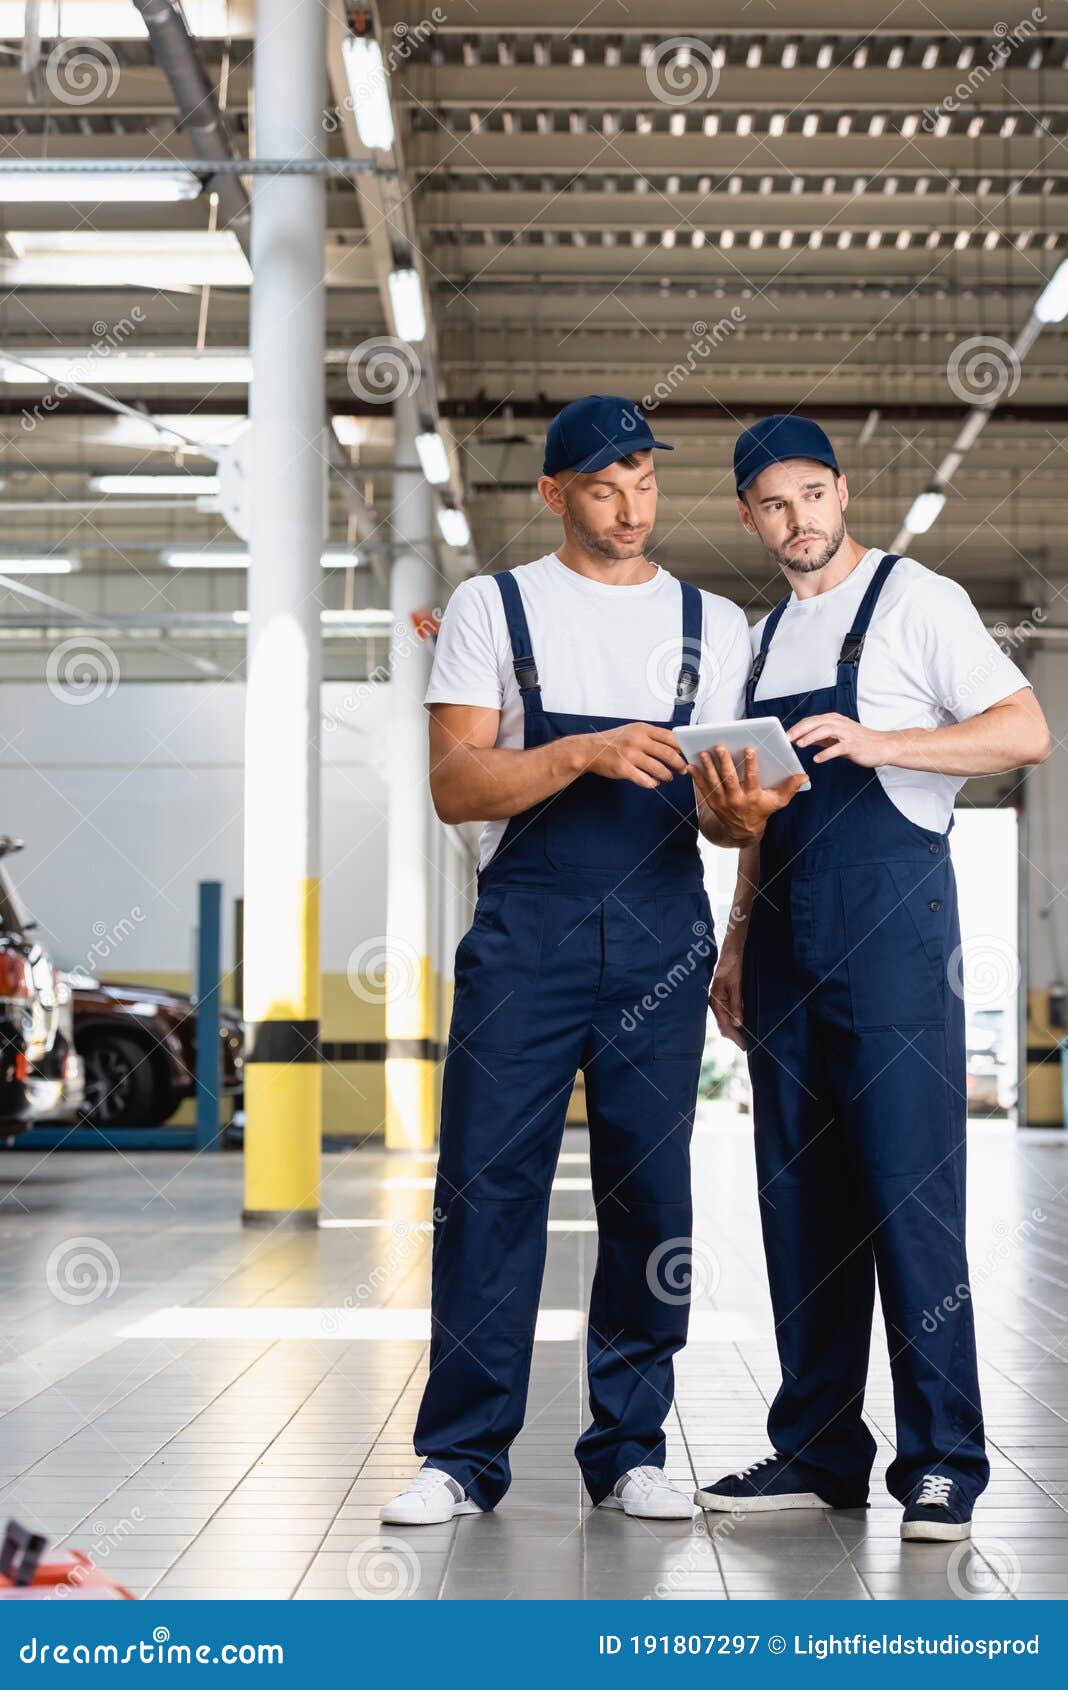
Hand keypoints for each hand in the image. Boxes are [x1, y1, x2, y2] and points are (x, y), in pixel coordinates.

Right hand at [579, 723, 688, 788]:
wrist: (590, 750)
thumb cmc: (613, 741)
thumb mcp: (633, 731)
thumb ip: (651, 736)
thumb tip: (674, 745)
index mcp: (642, 729)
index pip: (670, 737)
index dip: (681, 748)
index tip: (686, 755)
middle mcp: (637, 740)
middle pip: (668, 754)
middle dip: (679, 764)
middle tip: (683, 770)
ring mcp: (630, 755)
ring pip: (659, 769)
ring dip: (667, 776)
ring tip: (668, 778)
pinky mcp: (624, 769)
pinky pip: (645, 780)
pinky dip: (653, 783)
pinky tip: (654, 782)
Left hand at [689, 746, 806, 843]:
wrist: (743, 830)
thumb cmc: (762, 810)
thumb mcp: (778, 801)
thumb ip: (790, 788)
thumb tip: (804, 776)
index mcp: (753, 796)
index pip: (752, 778)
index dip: (751, 764)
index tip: (750, 749)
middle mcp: (736, 799)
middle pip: (729, 779)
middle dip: (724, 762)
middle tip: (720, 746)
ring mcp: (723, 802)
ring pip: (714, 782)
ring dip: (708, 767)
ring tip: (704, 753)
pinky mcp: (712, 802)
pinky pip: (703, 789)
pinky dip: (696, 778)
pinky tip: (691, 766)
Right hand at [710, 946, 746, 1049]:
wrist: (732, 949)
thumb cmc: (732, 964)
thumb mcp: (736, 985)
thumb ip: (736, 1005)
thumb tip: (738, 1024)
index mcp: (715, 1001)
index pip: (724, 1026)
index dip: (735, 1037)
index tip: (744, 1046)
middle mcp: (716, 1002)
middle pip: (724, 1025)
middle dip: (734, 1036)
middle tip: (746, 1046)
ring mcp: (719, 999)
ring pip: (726, 1020)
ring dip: (735, 1029)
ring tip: (745, 1038)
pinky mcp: (724, 995)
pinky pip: (729, 1012)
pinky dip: (736, 1020)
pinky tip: (742, 1023)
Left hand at [788, 713, 899, 767]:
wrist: (882, 746)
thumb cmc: (859, 741)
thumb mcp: (837, 736)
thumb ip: (821, 736)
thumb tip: (801, 739)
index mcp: (834, 720)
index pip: (811, 720)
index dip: (797, 727)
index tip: (784, 735)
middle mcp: (839, 723)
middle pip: (815, 722)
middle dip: (799, 730)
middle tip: (786, 739)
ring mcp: (846, 734)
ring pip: (825, 731)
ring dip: (810, 737)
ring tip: (798, 745)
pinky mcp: (853, 745)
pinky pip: (837, 748)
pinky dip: (826, 753)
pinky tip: (817, 759)